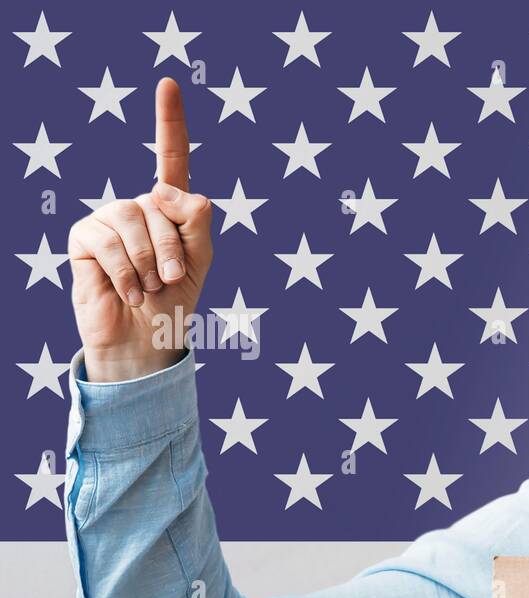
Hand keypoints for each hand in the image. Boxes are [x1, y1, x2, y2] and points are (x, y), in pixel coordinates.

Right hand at [68, 77, 213, 381]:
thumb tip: (171, 189)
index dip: (169, 122)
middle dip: (174, 249)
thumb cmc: (174, 301)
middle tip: (172, 281)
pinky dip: (126, 272)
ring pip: (134, 218)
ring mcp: (108, 219)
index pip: (171, 158)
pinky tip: (131, 293)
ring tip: (151, 288)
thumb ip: (197, 222)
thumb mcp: (200, 262)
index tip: (168, 83)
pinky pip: (108, 240)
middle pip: (161, 205)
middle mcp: (138, 206)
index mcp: (170, 208)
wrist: (146, 339)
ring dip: (150, 261)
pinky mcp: (84, 238)